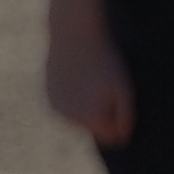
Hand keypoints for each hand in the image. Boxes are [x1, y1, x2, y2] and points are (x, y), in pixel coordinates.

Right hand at [45, 22, 134, 147]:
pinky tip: (76, 78)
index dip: (120, 118)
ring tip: (89, 81)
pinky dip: (72, 99)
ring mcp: (56, 109)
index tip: (117, 96)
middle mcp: (70, 120)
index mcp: (90, 120)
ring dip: (86, 108)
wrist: (73, 34)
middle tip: (102, 86)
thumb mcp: (124, 87)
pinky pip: (66, 108)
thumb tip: (122, 138)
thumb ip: (125, 116)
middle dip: (102, 114)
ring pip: (79, 119)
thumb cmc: (104, 60)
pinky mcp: (48, 98)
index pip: (113, 136)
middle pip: (95, 129)